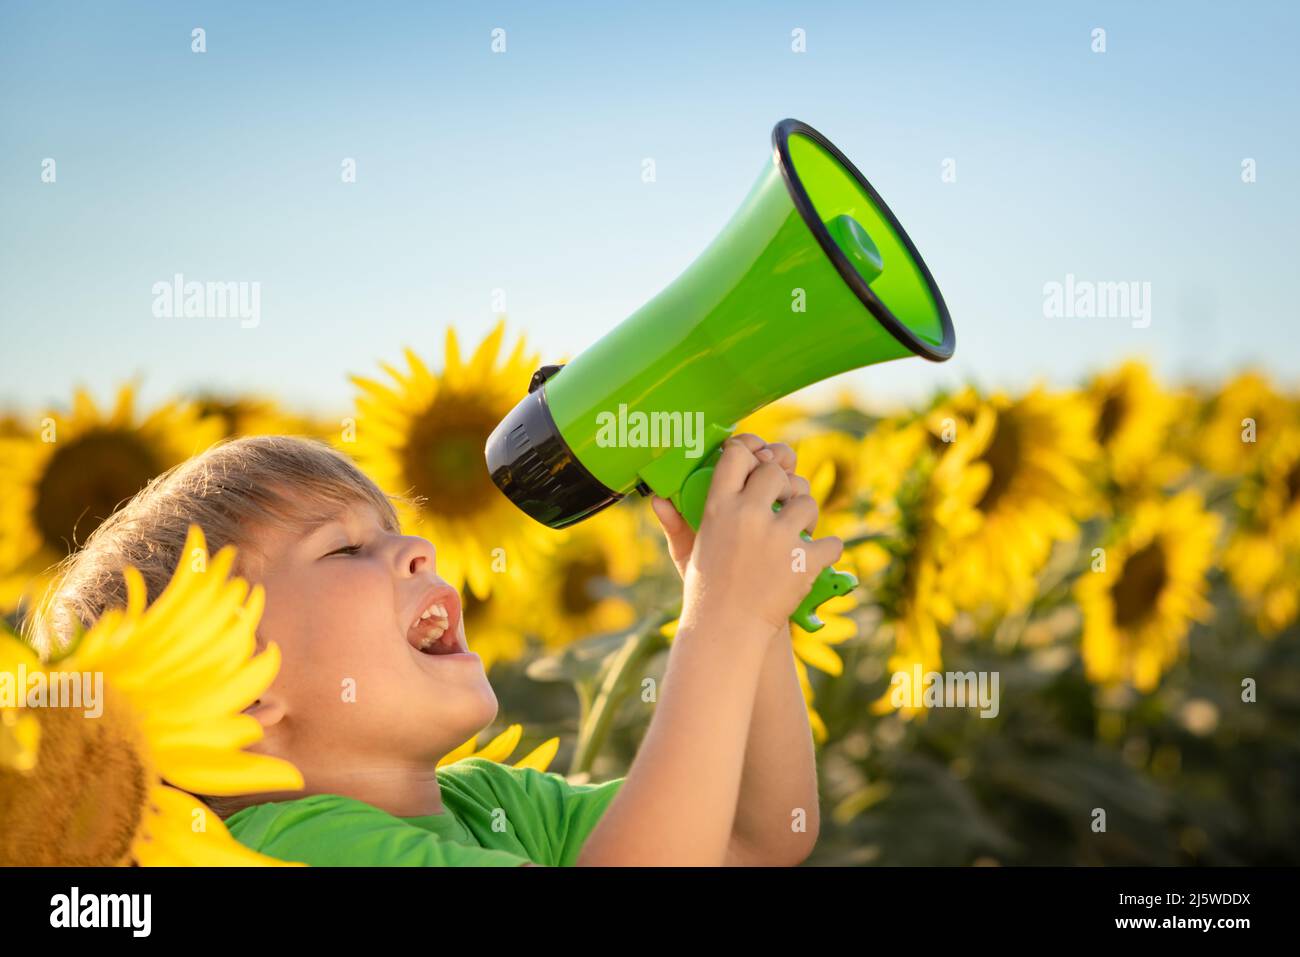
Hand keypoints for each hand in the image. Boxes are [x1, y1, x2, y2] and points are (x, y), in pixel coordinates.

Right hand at [656, 433, 841, 634]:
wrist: (726, 631)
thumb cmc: (704, 590)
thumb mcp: (685, 553)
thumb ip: (675, 523)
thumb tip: (658, 499)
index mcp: (719, 506)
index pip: (738, 454)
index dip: (748, 451)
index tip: (754, 461)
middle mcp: (749, 515)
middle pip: (776, 471)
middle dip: (780, 482)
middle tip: (777, 500)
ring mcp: (780, 537)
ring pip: (807, 501)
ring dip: (804, 514)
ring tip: (794, 531)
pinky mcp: (805, 560)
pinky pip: (830, 540)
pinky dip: (825, 550)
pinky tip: (812, 555)